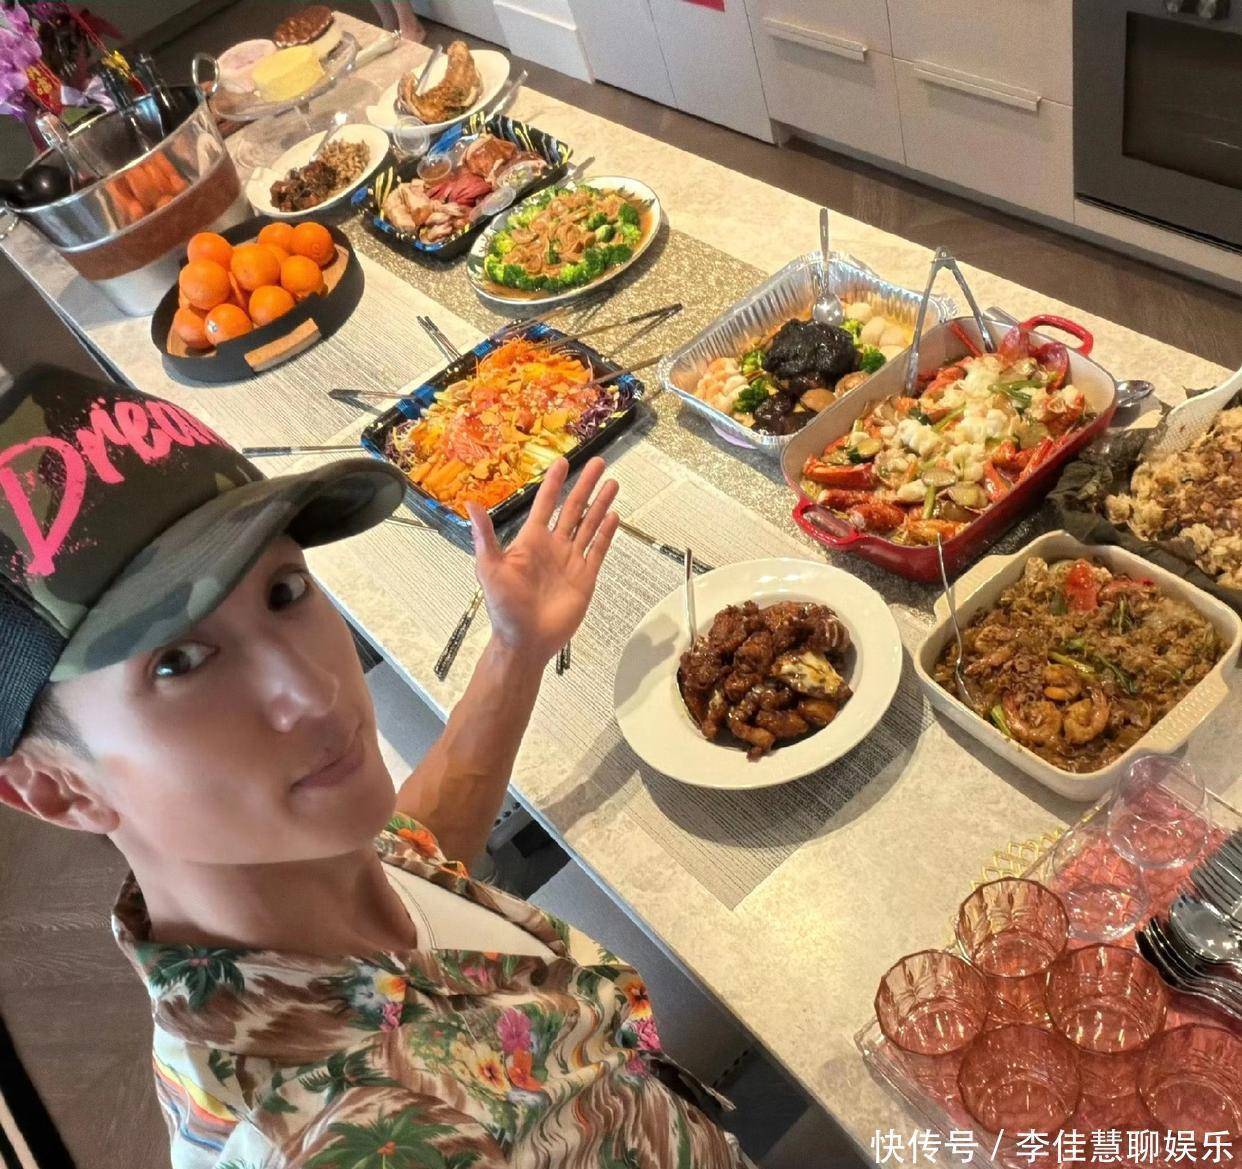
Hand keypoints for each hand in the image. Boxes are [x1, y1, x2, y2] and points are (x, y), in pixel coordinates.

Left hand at [466, 457, 618, 663]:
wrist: (525, 640)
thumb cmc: (504, 607)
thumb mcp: (489, 568)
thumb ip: (485, 535)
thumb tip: (470, 503)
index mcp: (531, 541)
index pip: (546, 504)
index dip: (555, 483)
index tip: (564, 462)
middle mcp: (553, 546)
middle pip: (573, 508)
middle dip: (585, 485)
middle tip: (599, 462)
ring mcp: (571, 560)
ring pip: (589, 524)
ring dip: (600, 503)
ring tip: (613, 483)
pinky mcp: (585, 577)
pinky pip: (598, 550)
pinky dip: (606, 533)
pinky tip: (613, 516)